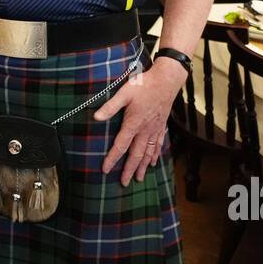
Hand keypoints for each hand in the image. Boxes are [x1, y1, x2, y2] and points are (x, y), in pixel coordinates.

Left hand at [93, 58, 186, 186]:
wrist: (167, 79)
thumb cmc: (144, 85)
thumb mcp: (124, 92)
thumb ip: (110, 106)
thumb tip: (95, 117)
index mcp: (133, 123)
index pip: (121, 146)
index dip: (112, 159)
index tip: (105, 170)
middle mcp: (145, 130)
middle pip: (136, 155)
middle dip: (129, 170)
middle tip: (124, 183)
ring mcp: (155, 129)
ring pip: (148, 153)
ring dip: (142, 167)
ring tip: (138, 178)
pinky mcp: (162, 125)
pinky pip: (158, 145)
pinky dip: (155, 155)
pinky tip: (153, 162)